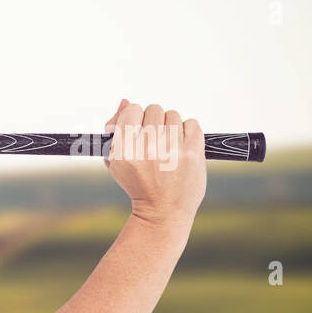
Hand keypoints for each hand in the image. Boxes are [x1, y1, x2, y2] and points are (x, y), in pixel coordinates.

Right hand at [104, 99, 206, 230]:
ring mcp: (172, 149)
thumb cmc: (138, 184)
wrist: (163, 211)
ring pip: (173, 115)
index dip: (133, 118)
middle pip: (153, 109)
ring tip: (167, 144)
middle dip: (152, 121)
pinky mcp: (193, 152)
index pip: (131, 110)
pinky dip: (186, 132)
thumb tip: (124, 101)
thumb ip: (118, 130)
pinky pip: (192, 123)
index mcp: (125, 150)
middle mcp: (148, 147)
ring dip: (169, 126)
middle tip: (152, 139)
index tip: (135, 128)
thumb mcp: (118, 161)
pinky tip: (180, 146)